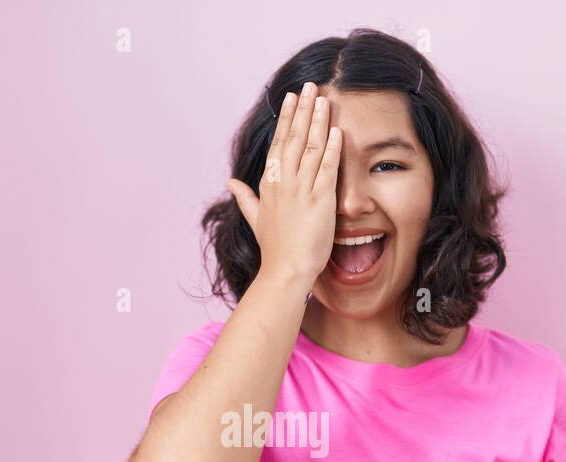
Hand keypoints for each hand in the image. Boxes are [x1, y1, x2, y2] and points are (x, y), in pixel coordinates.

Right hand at [225, 81, 341, 289]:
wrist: (285, 271)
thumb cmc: (274, 249)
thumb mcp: (255, 218)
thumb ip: (243, 197)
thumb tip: (229, 182)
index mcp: (268, 184)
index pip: (278, 143)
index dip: (286, 119)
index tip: (292, 98)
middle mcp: (282, 182)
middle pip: (293, 138)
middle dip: (302, 109)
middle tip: (310, 85)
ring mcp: (301, 190)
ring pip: (310, 147)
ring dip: (318, 121)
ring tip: (324, 98)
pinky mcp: (319, 200)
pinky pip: (326, 168)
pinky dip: (331, 148)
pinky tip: (337, 130)